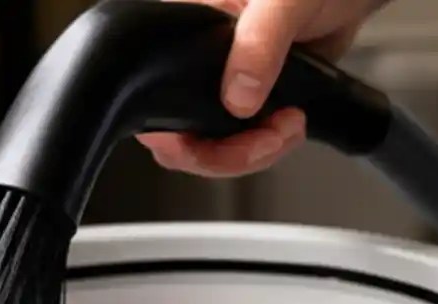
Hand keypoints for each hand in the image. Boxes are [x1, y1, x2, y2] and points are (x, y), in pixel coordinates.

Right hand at [137, 0, 381, 176]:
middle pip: (178, 133)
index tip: (200, 145)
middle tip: (267, 140)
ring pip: (211, 146)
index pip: (146, 87)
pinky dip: (267, 147)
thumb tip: (237, 100)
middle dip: (225, 153)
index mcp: (179, 24)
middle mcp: (190, 59)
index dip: (168, 129)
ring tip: (289, 127)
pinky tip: (291, 126)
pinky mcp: (245, 100)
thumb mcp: (283, 2)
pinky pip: (241, 143)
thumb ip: (259, 43)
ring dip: (254, 153)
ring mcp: (217, 83)